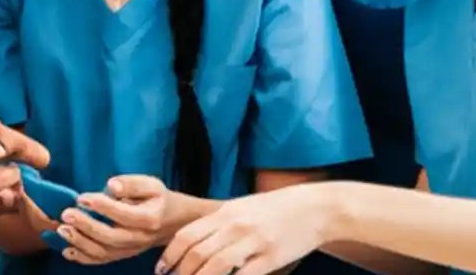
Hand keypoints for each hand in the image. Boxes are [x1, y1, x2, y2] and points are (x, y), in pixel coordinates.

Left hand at [55, 175, 170, 264]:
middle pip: (111, 237)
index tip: (82, 197)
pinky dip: (83, 258)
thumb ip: (131, 184)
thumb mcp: (152, 185)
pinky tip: (66, 250)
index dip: (102, 207)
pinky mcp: (122, 255)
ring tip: (61, 229)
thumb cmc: (158, 199)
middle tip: (66, 213)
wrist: (173, 223)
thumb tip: (111, 186)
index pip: (123, 215)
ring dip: (80, 243)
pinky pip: (102, 260)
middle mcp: (139, 238)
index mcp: (149, 219)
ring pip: (104, 252)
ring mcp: (130, 250)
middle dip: (86, 226)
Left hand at [157, 183, 334, 274]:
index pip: (187, 235)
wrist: (314, 208)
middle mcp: (235, 226)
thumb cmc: (274, 209)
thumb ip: (218, 223)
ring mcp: (254, 242)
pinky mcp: (272, 258)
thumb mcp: (241, 208)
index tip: (162, 269)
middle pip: (197, 253)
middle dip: (181, 273)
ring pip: (216, 266)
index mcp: (225, 213)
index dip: (170, 254)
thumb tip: (191, 241)